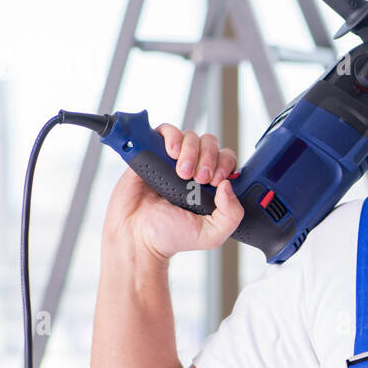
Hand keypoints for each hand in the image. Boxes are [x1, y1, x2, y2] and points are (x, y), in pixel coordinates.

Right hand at [102, 123, 243, 263]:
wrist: (136, 236)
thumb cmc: (170, 236)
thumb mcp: (211, 234)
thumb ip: (231, 215)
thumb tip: (229, 186)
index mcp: (210, 184)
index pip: (227, 159)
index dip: (225, 164)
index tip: (215, 181)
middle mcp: (194, 168)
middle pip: (210, 143)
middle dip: (208, 157)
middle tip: (198, 178)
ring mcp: (173, 160)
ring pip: (191, 136)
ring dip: (191, 150)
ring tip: (181, 172)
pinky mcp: (152, 153)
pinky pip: (166, 131)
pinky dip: (172, 136)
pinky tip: (171, 152)